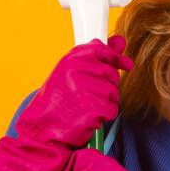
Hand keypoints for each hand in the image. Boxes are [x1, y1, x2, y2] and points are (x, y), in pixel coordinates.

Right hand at [15, 35, 132, 149]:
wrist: (42, 129)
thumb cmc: (56, 101)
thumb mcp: (71, 73)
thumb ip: (97, 57)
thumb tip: (120, 41)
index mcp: (71, 59)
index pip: (101, 50)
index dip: (116, 58)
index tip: (127, 64)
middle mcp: (80, 70)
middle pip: (112, 74)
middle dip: (106, 87)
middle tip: (87, 97)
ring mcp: (88, 88)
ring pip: (114, 92)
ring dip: (105, 102)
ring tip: (84, 107)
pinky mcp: (96, 107)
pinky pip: (112, 109)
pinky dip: (104, 116)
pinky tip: (87, 117)